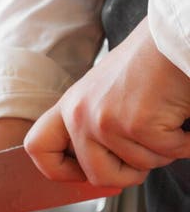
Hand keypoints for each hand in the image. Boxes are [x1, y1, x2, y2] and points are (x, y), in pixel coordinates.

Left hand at [24, 18, 189, 187]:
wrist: (178, 35)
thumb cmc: (150, 61)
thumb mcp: (104, 92)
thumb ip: (92, 124)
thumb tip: (94, 164)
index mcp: (71, 106)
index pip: (38, 148)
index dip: (57, 170)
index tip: (80, 173)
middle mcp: (81, 114)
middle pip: (97, 176)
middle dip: (127, 176)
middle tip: (144, 155)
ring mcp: (106, 121)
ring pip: (136, 168)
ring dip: (160, 153)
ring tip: (166, 121)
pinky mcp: (136, 124)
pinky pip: (164, 154)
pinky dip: (182, 143)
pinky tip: (181, 120)